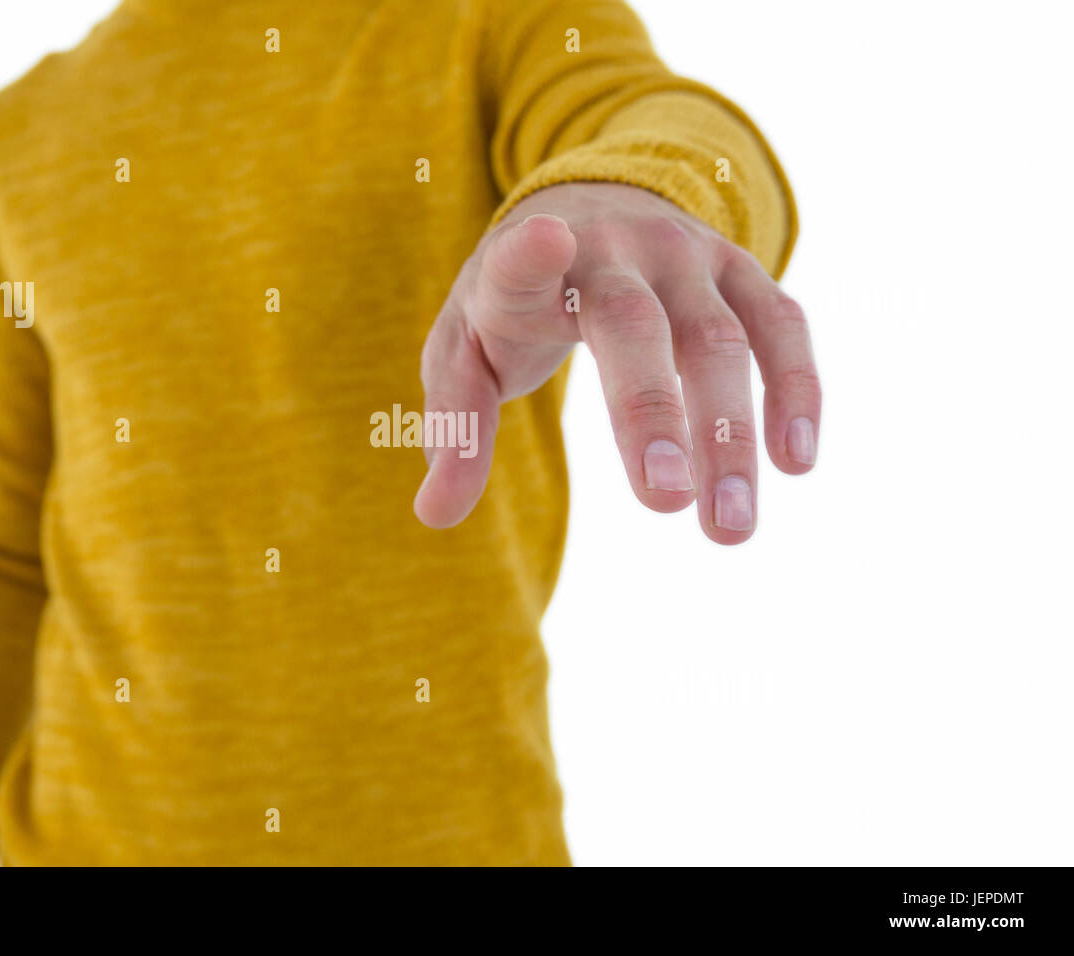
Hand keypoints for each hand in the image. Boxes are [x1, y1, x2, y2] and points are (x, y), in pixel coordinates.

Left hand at [414, 181, 819, 543]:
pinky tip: (797, 461)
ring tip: (732, 527)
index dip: (532, 253)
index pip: (525, 258)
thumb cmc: (512, 301)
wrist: (584, 206)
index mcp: (527, 267)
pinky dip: (796, 388)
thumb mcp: (464, 354)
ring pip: (720, 337)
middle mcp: (612, 249)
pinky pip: (780, 325)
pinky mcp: (738, 270)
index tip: (545, 243)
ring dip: (731, 434)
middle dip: (652, 413)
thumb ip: (456, 428)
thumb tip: (434, 514)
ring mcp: (684, 255)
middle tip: (665, 502)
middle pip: (639, 325)